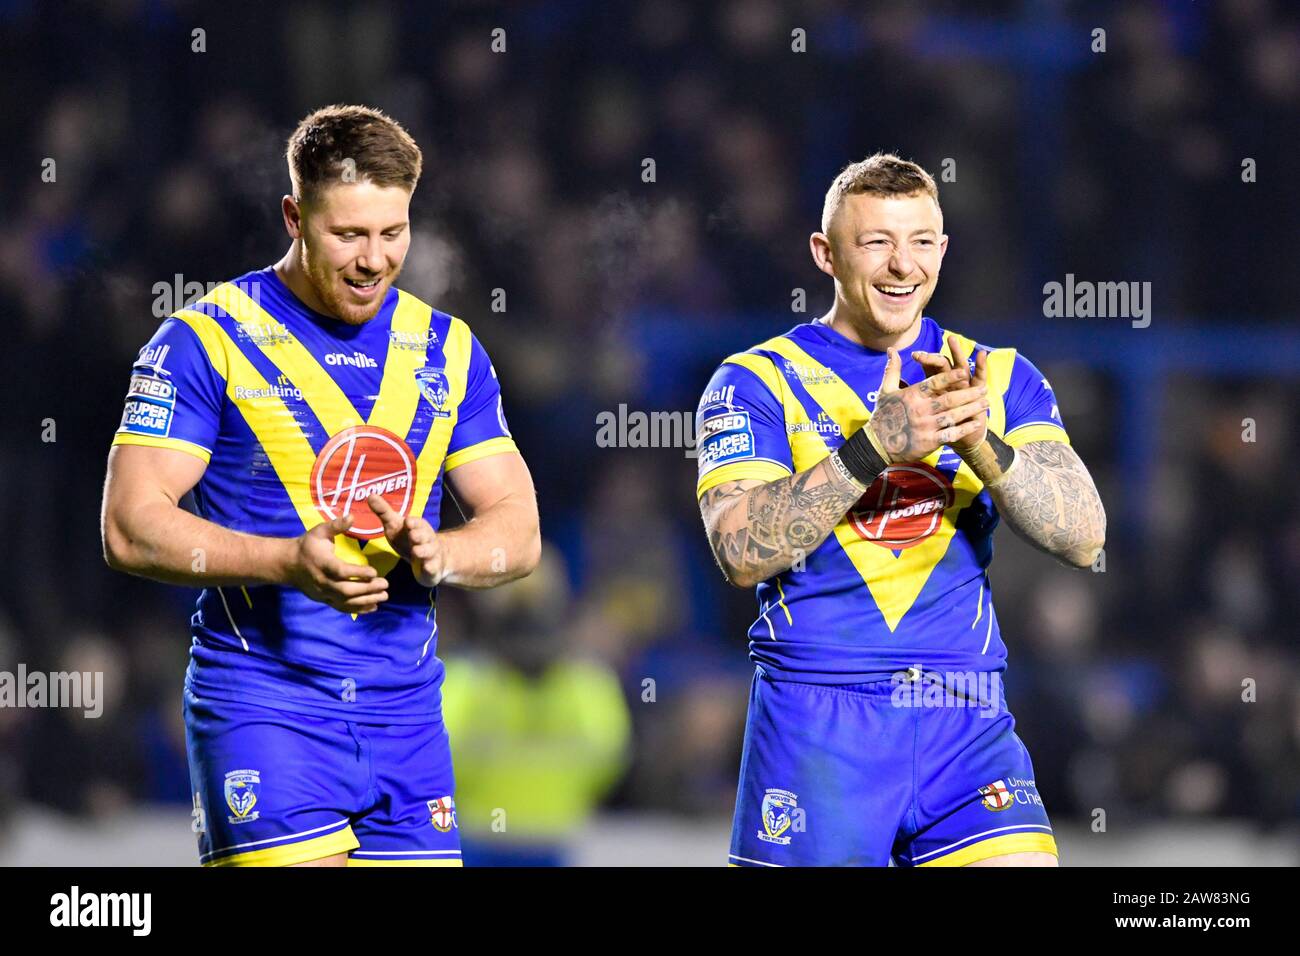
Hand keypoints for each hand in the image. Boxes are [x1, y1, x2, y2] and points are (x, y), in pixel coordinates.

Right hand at [286, 515, 388, 613]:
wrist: (288, 565)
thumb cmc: (307, 546)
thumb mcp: (319, 531)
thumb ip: (336, 525)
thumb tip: (352, 516)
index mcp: (322, 563)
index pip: (340, 571)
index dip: (357, 572)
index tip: (374, 571)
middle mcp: (322, 581)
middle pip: (346, 590)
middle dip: (367, 589)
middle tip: (385, 584)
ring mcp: (323, 593)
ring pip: (345, 602)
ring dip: (366, 601)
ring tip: (384, 596)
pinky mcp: (324, 600)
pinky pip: (342, 608)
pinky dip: (358, 609)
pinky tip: (373, 607)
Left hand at [368, 495, 445, 587]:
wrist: (433, 556)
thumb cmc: (409, 538)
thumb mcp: (395, 525)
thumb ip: (384, 511)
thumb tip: (370, 495)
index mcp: (417, 526)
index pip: (416, 522)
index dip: (413, 523)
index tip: (408, 522)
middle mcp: (426, 538)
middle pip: (424, 535)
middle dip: (419, 535)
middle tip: (413, 535)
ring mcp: (431, 553)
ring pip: (429, 551)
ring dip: (423, 551)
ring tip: (416, 551)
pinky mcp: (432, 567)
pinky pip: (432, 567)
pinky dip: (430, 567)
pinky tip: (426, 568)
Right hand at [869, 345, 987, 462]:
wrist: (877, 444)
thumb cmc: (882, 415)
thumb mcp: (885, 390)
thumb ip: (892, 369)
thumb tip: (891, 349)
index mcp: (911, 395)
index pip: (934, 383)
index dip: (950, 377)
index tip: (965, 371)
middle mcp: (920, 410)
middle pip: (949, 399)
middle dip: (969, 394)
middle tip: (984, 389)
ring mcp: (926, 426)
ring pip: (953, 415)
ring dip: (971, 409)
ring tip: (985, 403)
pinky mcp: (929, 442)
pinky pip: (951, 433)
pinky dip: (964, 428)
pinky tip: (976, 423)